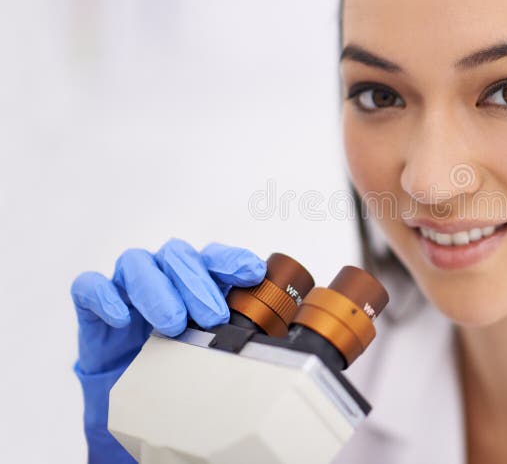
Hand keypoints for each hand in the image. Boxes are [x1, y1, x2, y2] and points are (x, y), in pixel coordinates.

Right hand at [70, 238, 265, 461]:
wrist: (131, 391)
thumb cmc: (177, 359)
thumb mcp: (209, 346)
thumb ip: (235, 331)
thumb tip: (274, 336)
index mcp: (197, 277)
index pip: (215, 257)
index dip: (233, 260)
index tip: (252, 274)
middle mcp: (164, 272)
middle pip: (180, 257)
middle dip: (198, 284)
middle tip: (212, 316)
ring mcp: (127, 284)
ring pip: (138, 264)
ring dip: (158, 290)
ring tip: (173, 323)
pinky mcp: (94, 301)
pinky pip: (92, 286)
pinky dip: (105, 296)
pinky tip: (120, 318)